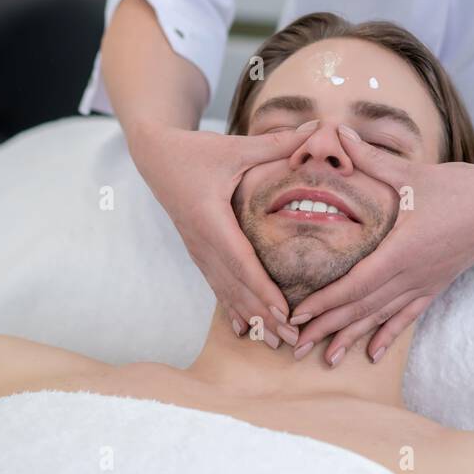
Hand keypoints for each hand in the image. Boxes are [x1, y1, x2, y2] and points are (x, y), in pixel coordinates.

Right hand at [128, 119, 320, 346]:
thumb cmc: (197, 150)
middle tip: (291, 341)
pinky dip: (232, 307)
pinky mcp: (197, 250)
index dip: (262, 288)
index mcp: (210, 219)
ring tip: (273, 343)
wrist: (155, 155)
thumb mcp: (235, 147)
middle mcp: (201, 241)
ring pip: (225, 291)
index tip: (284, 311)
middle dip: (263, 314)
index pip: (240, 260)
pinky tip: (244, 329)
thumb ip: (277, 144)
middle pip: (234, 285)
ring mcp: (197, 249)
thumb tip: (318, 131)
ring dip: (250, 317)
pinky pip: (216, 284)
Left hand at [287, 127, 473, 364]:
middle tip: (294, 345)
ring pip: (381, 316)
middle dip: (327, 326)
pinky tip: (374, 354)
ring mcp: (425, 282)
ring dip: (352, 337)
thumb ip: (371, 159)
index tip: (296, 315)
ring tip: (325, 359)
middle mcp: (412, 274)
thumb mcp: (413, 173)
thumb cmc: (460, 187)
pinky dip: (388, 334)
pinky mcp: (436, 284)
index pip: (356, 284)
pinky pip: (408, 315)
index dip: (325, 301)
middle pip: (362, 307)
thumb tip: (338, 133)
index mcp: (403, 249)